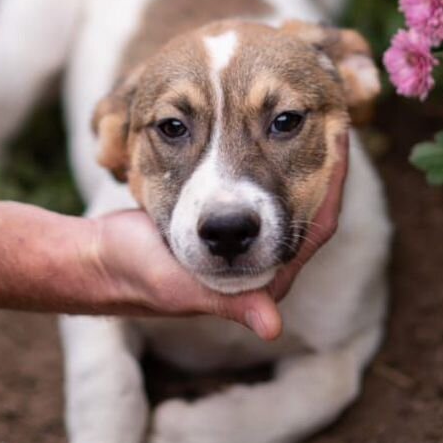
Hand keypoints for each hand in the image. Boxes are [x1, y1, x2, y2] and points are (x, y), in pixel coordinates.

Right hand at [91, 133, 348, 340]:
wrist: (101, 258)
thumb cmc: (138, 273)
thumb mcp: (182, 285)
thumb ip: (229, 302)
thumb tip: (271, 327)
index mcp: (261, 280)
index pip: (314, 229)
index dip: (331, 187)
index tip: (340, 143)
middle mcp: (258, 260)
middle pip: (306, 206)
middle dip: (321, 166)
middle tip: (332, 118)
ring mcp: (242, 237)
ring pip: (283, 192)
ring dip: (296, 156)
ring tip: (307, 116)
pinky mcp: (223, 218)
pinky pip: (258, 187)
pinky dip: (265, 152)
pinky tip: (263, 124)